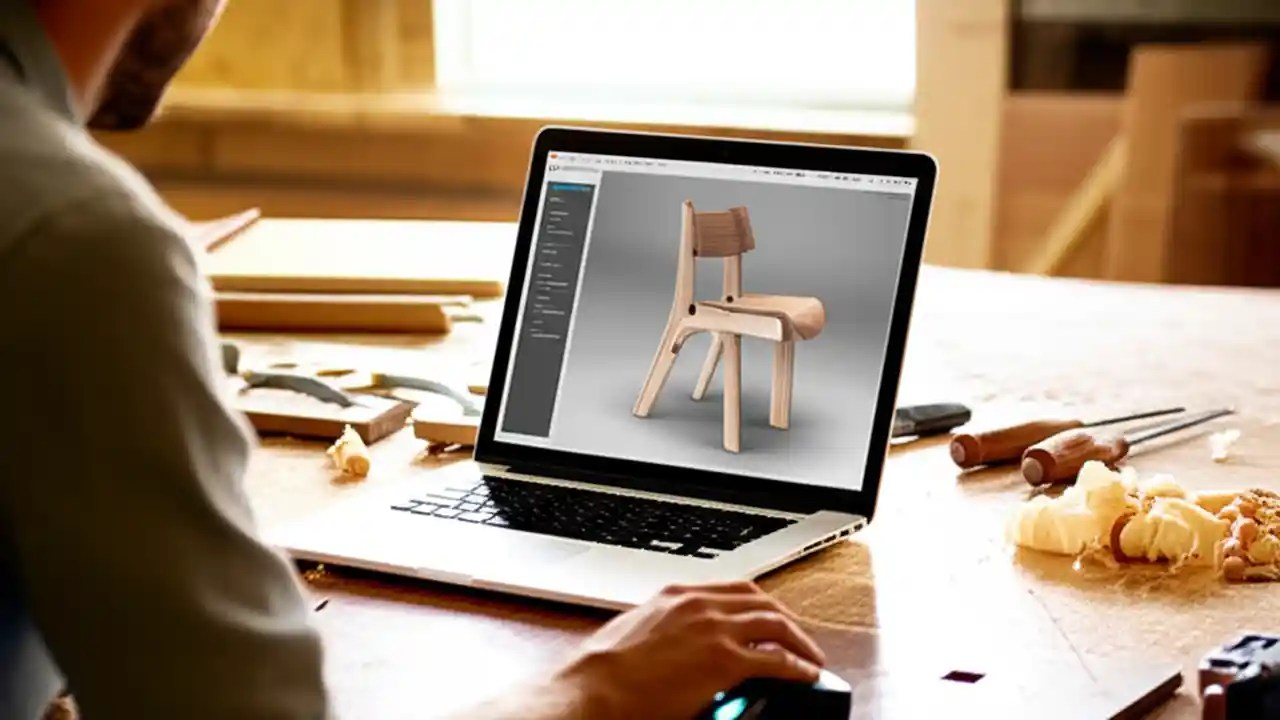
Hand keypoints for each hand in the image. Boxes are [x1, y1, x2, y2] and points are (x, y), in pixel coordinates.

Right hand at [554, 581, 825, 719]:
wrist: (594, 690)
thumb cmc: (603, 671)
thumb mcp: (635, 633)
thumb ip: (663, 629)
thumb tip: (675, 645)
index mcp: (677, 595)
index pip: (734, 589)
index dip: (759, 603)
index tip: (770, 616)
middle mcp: (699, 604)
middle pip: (760, 601)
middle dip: (786, 618)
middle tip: (798, 637)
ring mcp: (714, 630)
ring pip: (775, 624)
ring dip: (799, 640)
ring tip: (810, 657)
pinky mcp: (724, 662)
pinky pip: (776, 660)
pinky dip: (797, 666)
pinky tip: (806, 674)